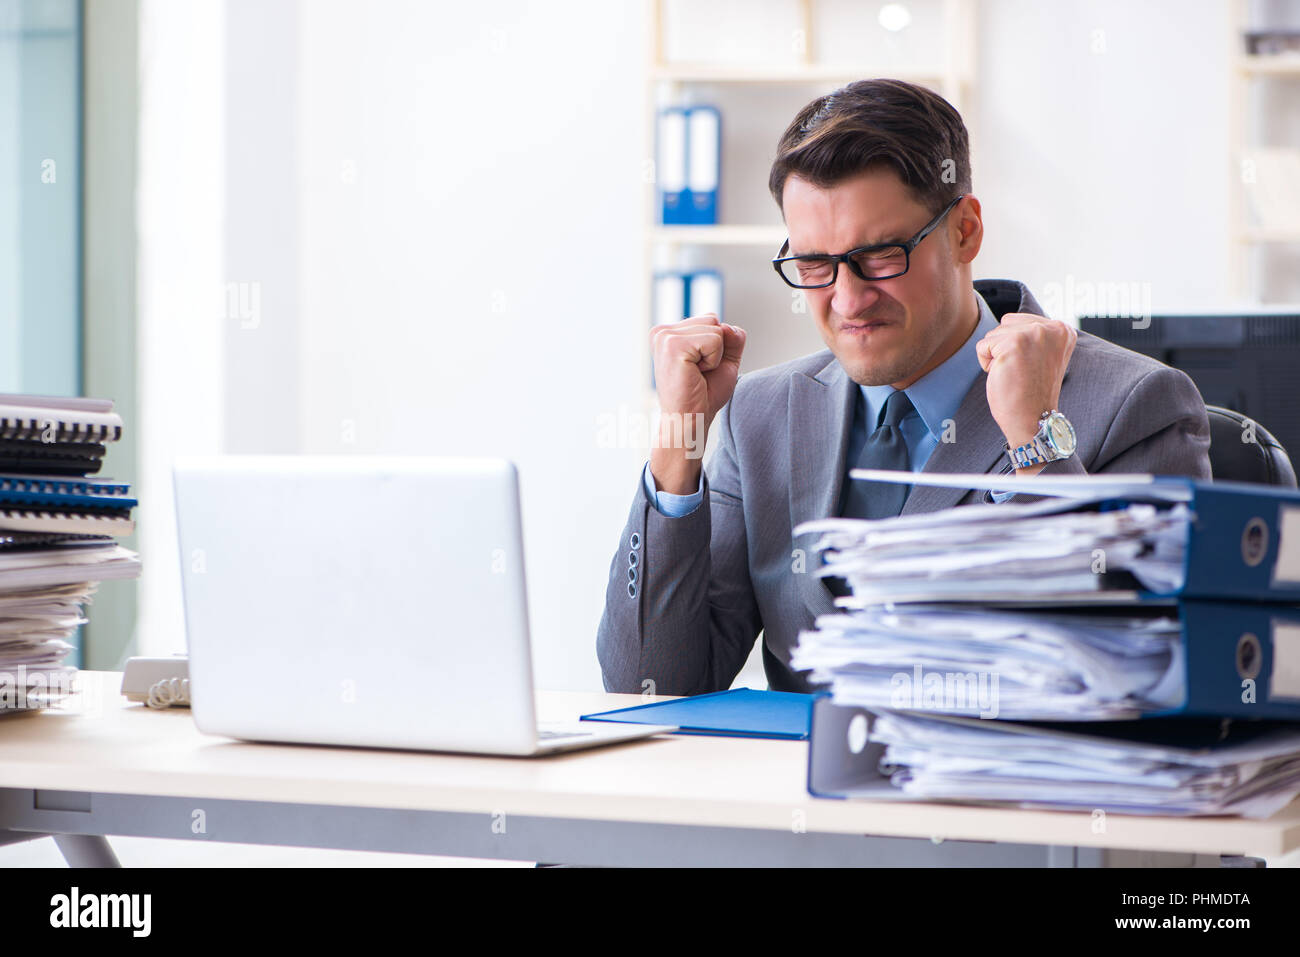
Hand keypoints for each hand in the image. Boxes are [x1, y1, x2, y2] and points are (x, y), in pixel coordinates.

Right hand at [648, 314, 745, 492]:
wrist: (690, 421)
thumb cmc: (703, 396)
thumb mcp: (723, 361)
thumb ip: (731, 338)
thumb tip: (728, 326)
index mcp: (669, 333)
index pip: (710, 319)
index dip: (716, 346)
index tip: (699, 368)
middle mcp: (662, 332)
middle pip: (713, 319)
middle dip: (716, 349)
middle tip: (698, 373)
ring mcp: (665, 337)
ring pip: (715, 329)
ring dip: (715, 356)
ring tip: (696, 374)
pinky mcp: (673, 345)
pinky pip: (714, 340)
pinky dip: (714, 361)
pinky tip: (696, 374)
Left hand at [976, 313, 1076, 450]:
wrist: (1034, 419)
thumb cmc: (1032, 391)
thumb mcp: (1041, 353)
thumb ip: (1033, 334)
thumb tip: (1008, 320)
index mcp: (1062, 329)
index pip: (1019, 321)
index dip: (1017, 347)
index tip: (1032, 367)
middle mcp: (1053, 328)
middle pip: (1005, 324)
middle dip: (1005, 348)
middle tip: (1022, 371)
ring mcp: (1034, 334)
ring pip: (993, 334)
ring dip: (997, 356)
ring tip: (1015, 374)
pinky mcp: (1014, 344)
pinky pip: (982, 346)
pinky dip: (986, 363)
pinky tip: (1005, 376)